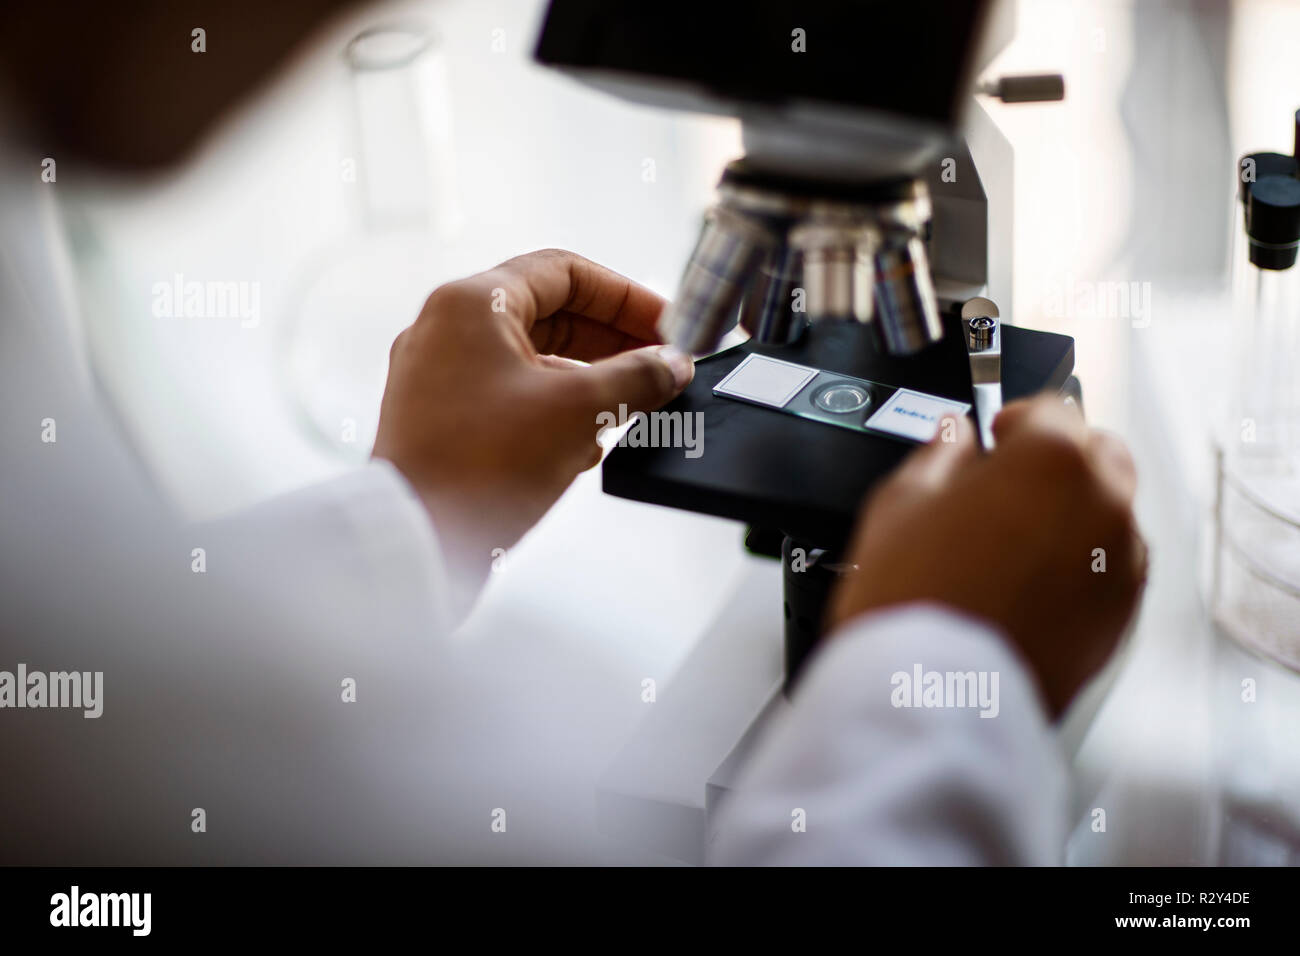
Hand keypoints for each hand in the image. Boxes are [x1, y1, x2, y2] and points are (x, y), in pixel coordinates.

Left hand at [373, 249, 693, 589]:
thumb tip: (673, 365)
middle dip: (610, 342)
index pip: (565, 273)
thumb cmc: (479, 468)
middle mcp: (447, 330)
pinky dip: (552, 410)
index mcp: (471, 303)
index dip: (625, 297)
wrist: (416, 540)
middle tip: (658, 365)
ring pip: (531, 359)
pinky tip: (583, 444)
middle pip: (548, 314)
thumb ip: (636, 378)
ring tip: (629, 408)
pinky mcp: (439, 420)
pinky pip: (509, 397)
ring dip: (585, 381)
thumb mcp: (579, 411)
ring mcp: (437, 376)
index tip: (666, 325)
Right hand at [827, 396, 1146, 715]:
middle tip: (1006, 484)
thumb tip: (953, 439)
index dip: (1013, 419)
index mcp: (1053, 459)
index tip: (991, 438)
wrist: (936, 698)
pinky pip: (1111, 569)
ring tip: (1011, 543)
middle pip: (1098, 454)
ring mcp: (1121, 564)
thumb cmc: (915, 603)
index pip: (1050, 409)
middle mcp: (1103, 503)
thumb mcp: (900, 505)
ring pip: (1110, 514)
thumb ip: (937, 457)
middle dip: (1058, 459)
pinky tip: (1028, 585)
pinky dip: (1081, 565)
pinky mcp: (1121, 617)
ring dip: (1072, 512)